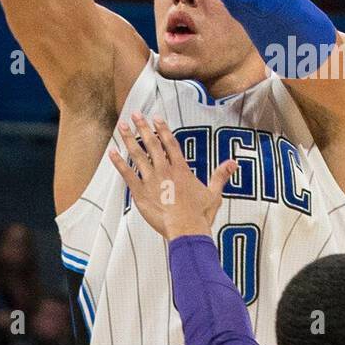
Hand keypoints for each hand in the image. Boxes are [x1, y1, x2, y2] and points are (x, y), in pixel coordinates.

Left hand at [110, 112, 236, 239]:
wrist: (186, 229)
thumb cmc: (200, 214)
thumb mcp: (214, 194)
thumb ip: (220, 176)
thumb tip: (233, 163)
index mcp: (181, 169)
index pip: (170, 143)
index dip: (162, 129)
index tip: (156, 117)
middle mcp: (165, 170)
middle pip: (152, 144)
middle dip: (143, 127)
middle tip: (135, 114)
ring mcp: (151, 180)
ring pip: (138, 155)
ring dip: (129, 139)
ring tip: (121, 126)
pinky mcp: (140, 192)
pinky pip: (127, 174)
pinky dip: (119, 163)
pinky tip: (112, 152)